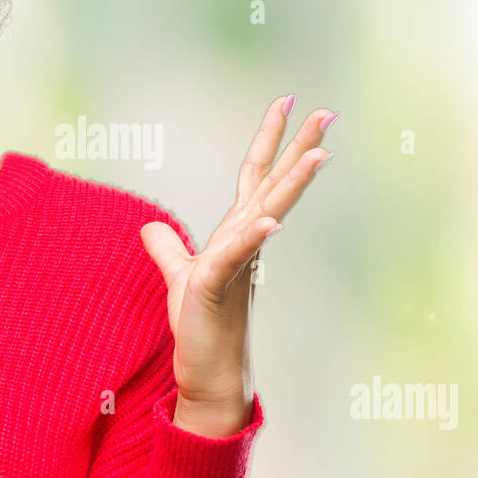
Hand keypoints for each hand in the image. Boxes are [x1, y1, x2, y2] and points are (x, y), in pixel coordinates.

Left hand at [140, 94, 335, 435]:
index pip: (256, 176)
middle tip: (327, 112)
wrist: (207, 375)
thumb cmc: (199, 328)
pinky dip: (253, 238)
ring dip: (294, 184)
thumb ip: (168, 249)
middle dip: (300, 147)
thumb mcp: (178, 278)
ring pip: (268, 212)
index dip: (269, 139)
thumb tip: (150, 227)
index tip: (286, 102)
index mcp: (235, 233)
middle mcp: (244, 242)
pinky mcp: (218, 285)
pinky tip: (270, 221)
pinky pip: (237, 256)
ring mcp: (237, 262)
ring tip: (321, 154)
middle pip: (274, 184)